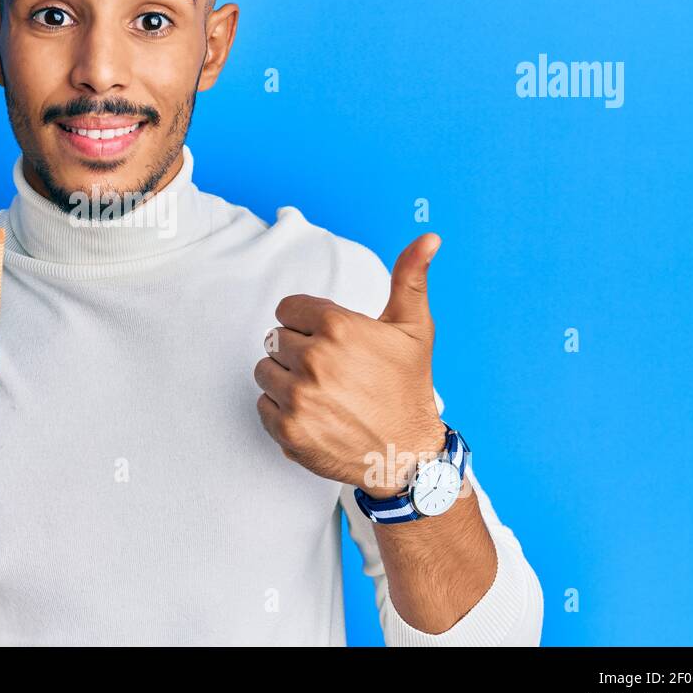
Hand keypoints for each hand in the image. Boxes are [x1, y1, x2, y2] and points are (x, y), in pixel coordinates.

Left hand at [254, 233, 445, 497]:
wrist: (408, 456)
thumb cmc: (409, 388)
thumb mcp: (414, 329)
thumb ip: (410, 278)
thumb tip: (429, 237)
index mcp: (338, 328)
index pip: (288, 310)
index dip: (307, 323)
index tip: (329, 341)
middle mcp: (314, 360)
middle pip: (276, 340)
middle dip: (298, 351)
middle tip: (331, 372)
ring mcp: (299, 397)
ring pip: (265, 371)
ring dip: (286, 379)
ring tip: (321, 393)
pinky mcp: (288, 429)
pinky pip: (263, 405)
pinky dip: (281, 410)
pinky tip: (313, 414)